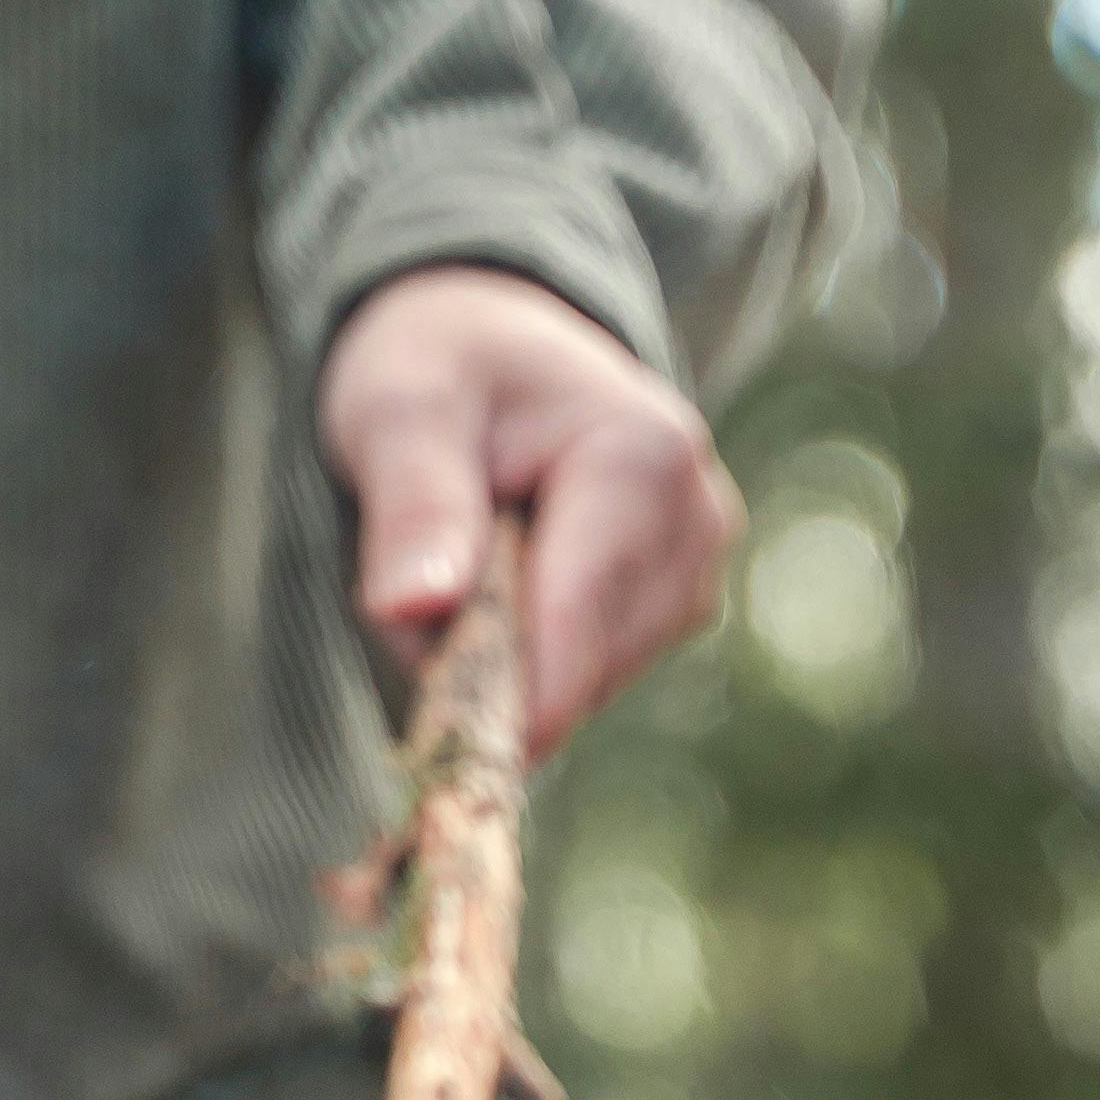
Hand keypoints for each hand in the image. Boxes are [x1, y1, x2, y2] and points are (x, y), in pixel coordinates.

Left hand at [316, 267, 741, 757]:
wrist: (494, 347)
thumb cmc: (445, 367)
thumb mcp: (401, 409)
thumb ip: (413, 505)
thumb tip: (414, 607)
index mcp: (642, 455)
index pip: (581, 619)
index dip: (515, 697)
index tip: (450, 752)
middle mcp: (696, 515)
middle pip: (589, 664)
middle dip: (496, 663)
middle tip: (414, 595)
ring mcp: (698, 565)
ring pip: (593, 680)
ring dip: (513, 662)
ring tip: (466, 570)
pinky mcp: (682, 601)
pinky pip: (599, 673)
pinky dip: (539, 656)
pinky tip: (510, 587)